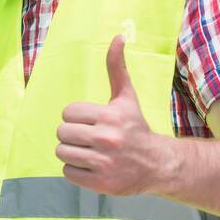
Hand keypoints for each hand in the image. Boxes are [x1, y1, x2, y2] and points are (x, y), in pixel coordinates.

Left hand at [55, 35, 173, 195]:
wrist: (157, 164)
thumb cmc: (135, 128)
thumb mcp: (126, 97)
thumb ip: (116, 68)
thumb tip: (118, 37)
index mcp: (110, 116)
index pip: (68, 113)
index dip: (77, 117)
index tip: (91, 122)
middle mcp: (107, 139)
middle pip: (61, 133)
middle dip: (71, 135)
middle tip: (88, 138)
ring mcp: (103, 162)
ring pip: (62, 152)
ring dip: (72, 153)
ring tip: (89, 152)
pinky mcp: (100, 183)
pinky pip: (68, 172)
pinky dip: (76, 170)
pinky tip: (92, 166)